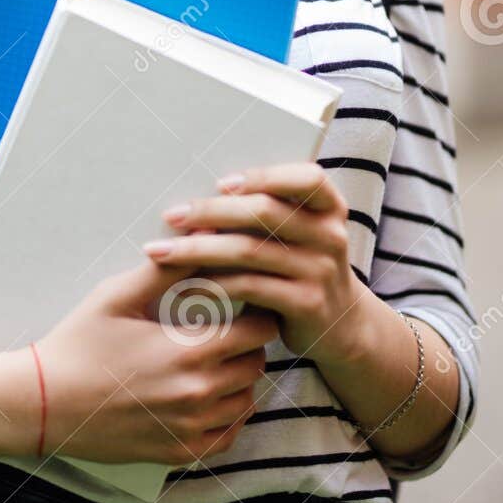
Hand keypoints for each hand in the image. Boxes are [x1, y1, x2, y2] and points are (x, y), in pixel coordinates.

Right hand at [33, 258, 277, 467]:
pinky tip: (208, 397)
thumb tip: (203, 233)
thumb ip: (169, 267)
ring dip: (240, 381)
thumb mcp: (118, 295)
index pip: (260, 330)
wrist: (46, 403)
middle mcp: (199, 394)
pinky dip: (228, 417)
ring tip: (215, 361)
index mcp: (190, 351)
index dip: (256, 312)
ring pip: (247, 402)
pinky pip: (228, 436)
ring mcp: (191, 428)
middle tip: (228, 329)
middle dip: (249, 344)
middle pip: (257, 364)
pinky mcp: (180, 453)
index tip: (243, 304)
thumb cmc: (79, 343)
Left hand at [141, 162, 366, 363]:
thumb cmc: (301, 267)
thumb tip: (195, 197)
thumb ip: (267, 212)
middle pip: (265, 213)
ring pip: (250, 251)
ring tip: (162, 252)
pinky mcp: (307, 304)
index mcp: (329, 207)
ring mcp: (322, 270)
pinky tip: (187, 285)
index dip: (264, 177)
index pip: (306, 178)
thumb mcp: (297, 234)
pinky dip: (214, 283)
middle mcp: (331, 235)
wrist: (340, 326)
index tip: (221, 182)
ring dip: (199, 249)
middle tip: (171, 215)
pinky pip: (251, 286)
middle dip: (211, 211)